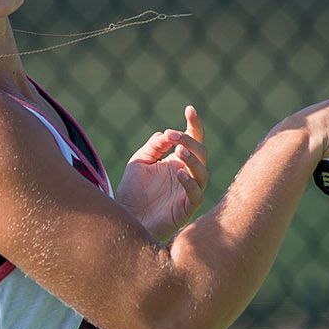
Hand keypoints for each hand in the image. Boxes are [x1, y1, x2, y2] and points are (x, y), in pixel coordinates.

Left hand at [116, 105, 209, 239]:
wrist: (125, 218)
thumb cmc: (133, 191)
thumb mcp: (139, 162)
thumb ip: (153, 146)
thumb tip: (168, 134)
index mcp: (178, 161)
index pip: (193, 140)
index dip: (194, 125)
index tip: (189, 109)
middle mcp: (187, 174)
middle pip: (201, 153)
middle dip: (189, 140)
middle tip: (173, 136)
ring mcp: (189, 192)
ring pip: (203, 173)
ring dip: (193, 159)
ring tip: (179, 150)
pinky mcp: (186, 209)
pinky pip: (196, 195)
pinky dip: (190, 182)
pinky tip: (178, 173)